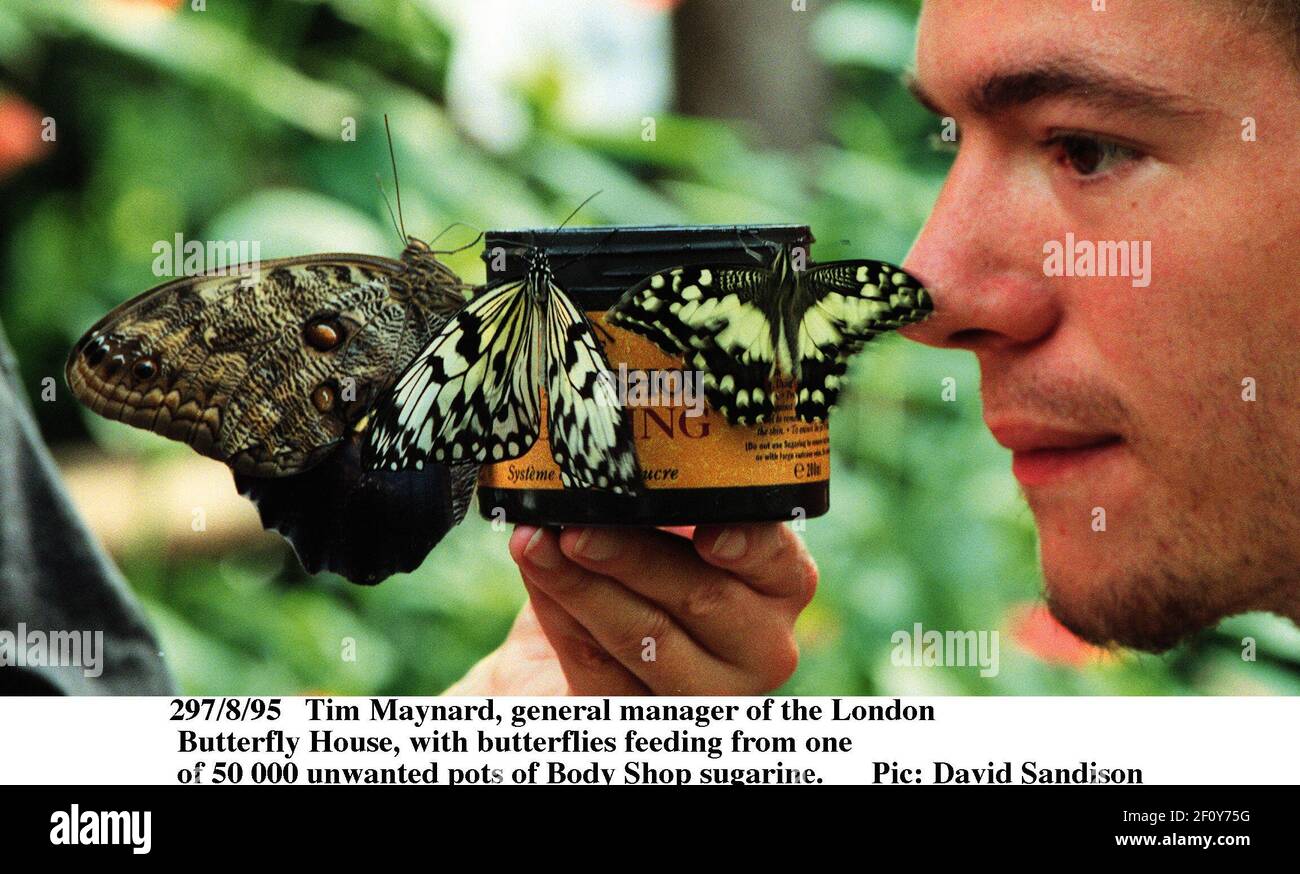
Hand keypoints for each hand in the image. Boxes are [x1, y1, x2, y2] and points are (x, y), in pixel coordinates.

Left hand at [445, 524, 816, 695]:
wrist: (569, 653)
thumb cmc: (633, 571)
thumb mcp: (659, 529)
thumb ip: (656, 505)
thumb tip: (608, 467)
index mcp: (780, 584)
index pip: (778, 561)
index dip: (748, 546)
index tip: (711, 534)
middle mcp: (760, 645)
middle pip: (703, 598)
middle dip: (634, 557)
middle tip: (578, 528)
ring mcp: (708, 691)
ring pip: (647, 638)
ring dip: (583, 586)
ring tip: (537, 545)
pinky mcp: (645, 717)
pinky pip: (598, 666)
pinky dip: (561, 613)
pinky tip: (536, 572)